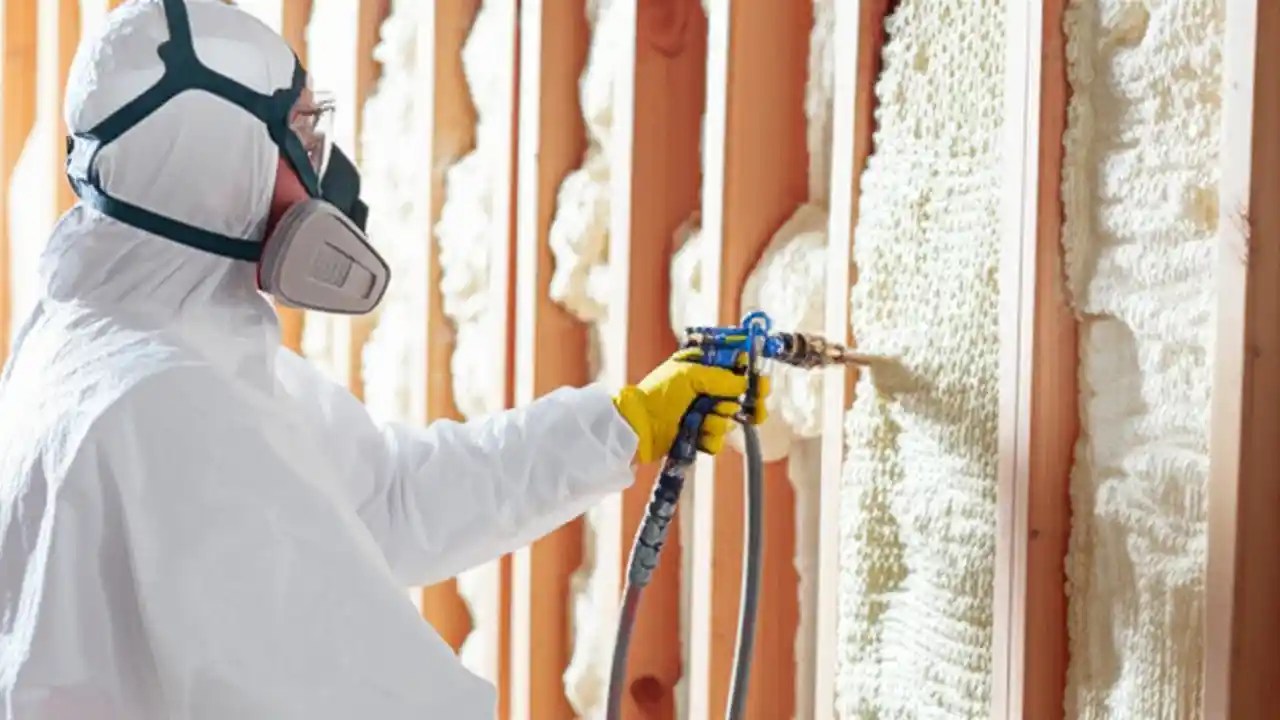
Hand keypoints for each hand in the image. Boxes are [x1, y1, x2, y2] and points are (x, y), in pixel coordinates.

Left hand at [612, 348, 770, 463]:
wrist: (639, 426)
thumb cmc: (659, 393)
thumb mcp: (689, 375)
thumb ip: (720, 377)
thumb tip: (744, 383)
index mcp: (700, 368)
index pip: (734, 369)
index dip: (750, 376)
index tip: (762, 383)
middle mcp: (703, 390)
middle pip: (739, 397)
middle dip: (745, 403)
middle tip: (757, 408)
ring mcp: (701, 413)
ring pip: (729, 420)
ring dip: (718, 421)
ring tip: (702, 419)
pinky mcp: (698, 435)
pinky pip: (717, 440)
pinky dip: (708, 438)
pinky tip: (696, 433)